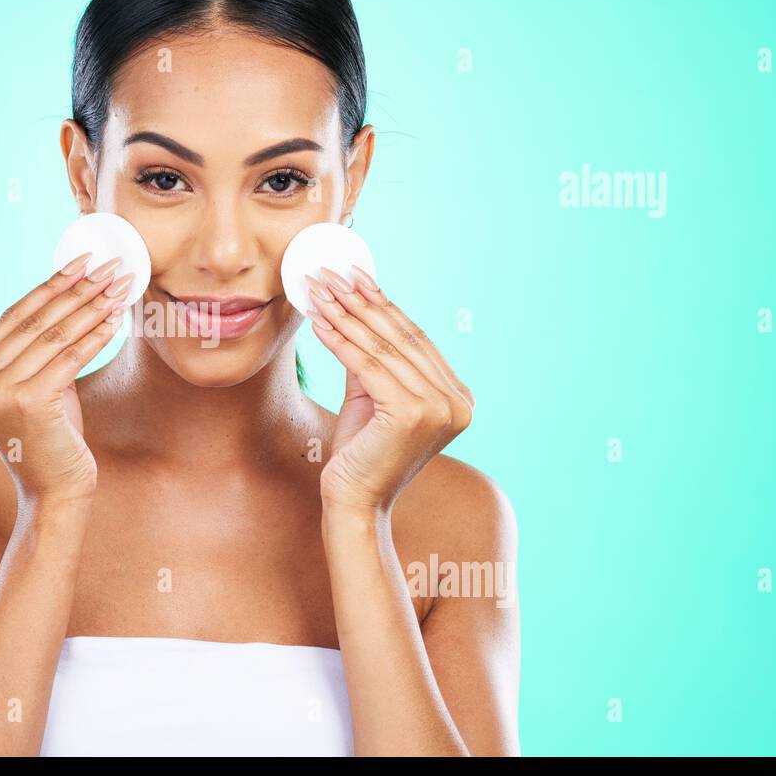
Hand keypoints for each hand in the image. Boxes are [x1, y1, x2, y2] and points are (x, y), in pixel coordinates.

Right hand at [0, 252, 132, 504]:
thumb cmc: (51, 437)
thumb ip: (37, 348)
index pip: (14, 317)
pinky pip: (69, 357)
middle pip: (34, 322)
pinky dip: (95, 334)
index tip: (80, 262)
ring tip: (120, 286)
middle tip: (109, 267)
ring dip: (91, 306)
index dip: (49, 286)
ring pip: (53, 336)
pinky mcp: (26, 402)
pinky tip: (115, 318)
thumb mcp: (34, 385)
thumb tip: (69, 290)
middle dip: (77, 289)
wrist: (54, 492)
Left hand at [306, 266, 474, 514]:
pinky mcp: (411, 414)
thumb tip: (354, 307)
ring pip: (383, 349)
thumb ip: (374, 358)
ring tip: (318, 291)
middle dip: (361, 302)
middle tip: (330, 273)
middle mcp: (457, 402)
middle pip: (401, 338)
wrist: (355, 502)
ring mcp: (439, 408)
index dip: (382, 304)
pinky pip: (368, 366)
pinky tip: (318, 322)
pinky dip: (340, 340)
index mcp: (458, 397)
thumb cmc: (361, 453)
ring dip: (346, 315)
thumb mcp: (372, 397)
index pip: (415, 339)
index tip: (354, 275)